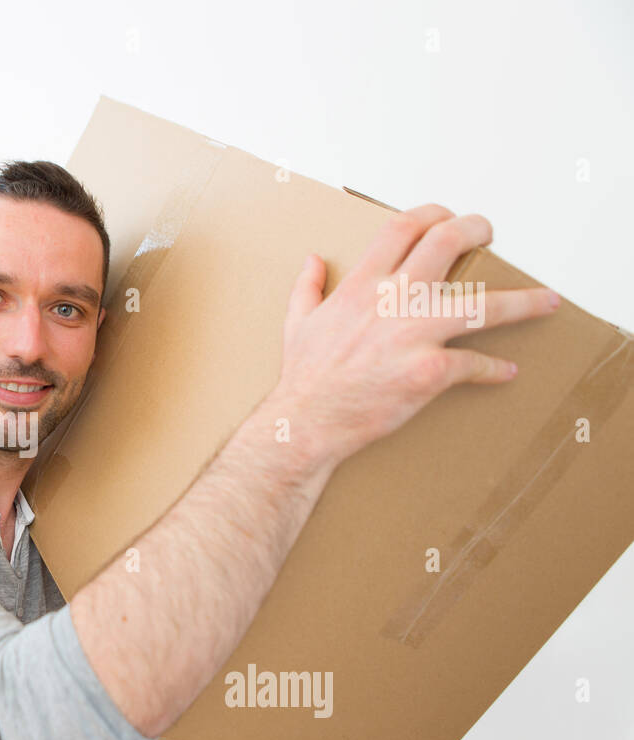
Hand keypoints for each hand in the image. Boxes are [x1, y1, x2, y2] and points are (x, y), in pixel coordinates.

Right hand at [270, 204, 560, 467]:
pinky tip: (506, 370)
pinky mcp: (429, 372)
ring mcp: (414, 336)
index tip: (447, 217)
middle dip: (478, 230)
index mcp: (361, 285)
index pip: (404, 227)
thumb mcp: (297, 321)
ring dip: (523, 301)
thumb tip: (312, 260)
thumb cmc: (304, 376)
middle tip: (491, 235)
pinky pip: (476, 363)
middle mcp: (392, 301)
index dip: (433, 213)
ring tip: (545, 299)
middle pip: (448, 242)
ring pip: (485, 305)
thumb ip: (307, 287)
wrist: (307, 422)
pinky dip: (496, 369)